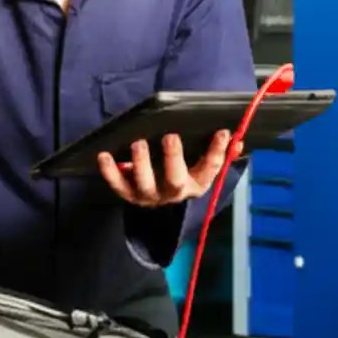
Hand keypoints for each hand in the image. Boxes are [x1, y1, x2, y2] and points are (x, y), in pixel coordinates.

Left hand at [97, 130, 242, 206]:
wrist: (159, 205)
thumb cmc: (182, 173)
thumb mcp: (201, 166)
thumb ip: (216, 153)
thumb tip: (233, 138)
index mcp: (196, 184)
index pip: (210, 169)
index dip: (217, 152)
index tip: (221, 132)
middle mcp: (174, 193)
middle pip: (175, 180)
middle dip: (173, 159)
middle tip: (170, 137)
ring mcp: (150, 196)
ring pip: (145, 184)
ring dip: (141, 163)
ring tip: (138, 143)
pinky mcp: (130, 195)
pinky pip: (118, 185)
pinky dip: (109, 172)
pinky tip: (104, 156)